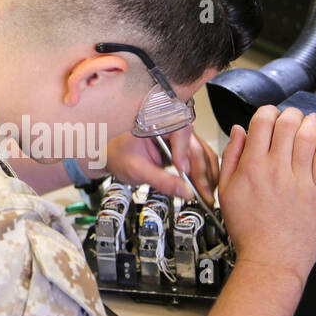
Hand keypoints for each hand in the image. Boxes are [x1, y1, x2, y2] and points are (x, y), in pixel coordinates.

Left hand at [100, 126, 218, 202]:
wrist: (108, 154)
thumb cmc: (116, 153)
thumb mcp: (136, 169)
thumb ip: (161, 180)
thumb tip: (185, 191)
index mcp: (156, 120)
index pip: (180, 129)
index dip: (184, 150)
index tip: (182, 170)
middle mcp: (171, 125)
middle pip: (194, 144)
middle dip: (200, 170)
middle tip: (202, 192)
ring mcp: (178, 137)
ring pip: (201, 152)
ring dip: (207, 175)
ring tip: (207, 195)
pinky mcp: (182, 148)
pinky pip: (199, 158)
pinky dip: (204, 174)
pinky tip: (205, 188)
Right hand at [218, 106, 315, 287]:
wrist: (271, 259)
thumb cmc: (249, 230)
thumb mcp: (226, 191)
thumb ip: (231, 157)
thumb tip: (238, 132)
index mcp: (252, 167)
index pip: (262, 121)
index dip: (268, 111)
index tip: (270, 114)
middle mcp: (276, 170)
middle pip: (288, 123)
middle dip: (291, 113)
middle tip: (292, 117)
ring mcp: (301, 181)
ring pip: (310, 135)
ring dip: (312, 121)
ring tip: (312, 122)